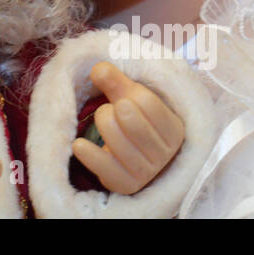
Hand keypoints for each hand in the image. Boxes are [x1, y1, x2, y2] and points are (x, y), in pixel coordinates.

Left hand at [72, 61, 184, 194]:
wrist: (138, 161)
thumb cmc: (137, 123)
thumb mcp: (132, 99)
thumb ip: (116, 82)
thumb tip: (97, 69)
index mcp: (174, 129)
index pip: (147, 102)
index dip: (126, 93)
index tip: (122, 96)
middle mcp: (165, 153)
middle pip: (130, 119)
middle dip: (112, 109)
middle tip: (111, 110)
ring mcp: (147, 173)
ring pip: (116, 142)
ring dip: (103, 125)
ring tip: (105, 122)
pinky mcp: (127, 185)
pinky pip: (105, 168)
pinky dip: (90, 155)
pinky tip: (79, 145)